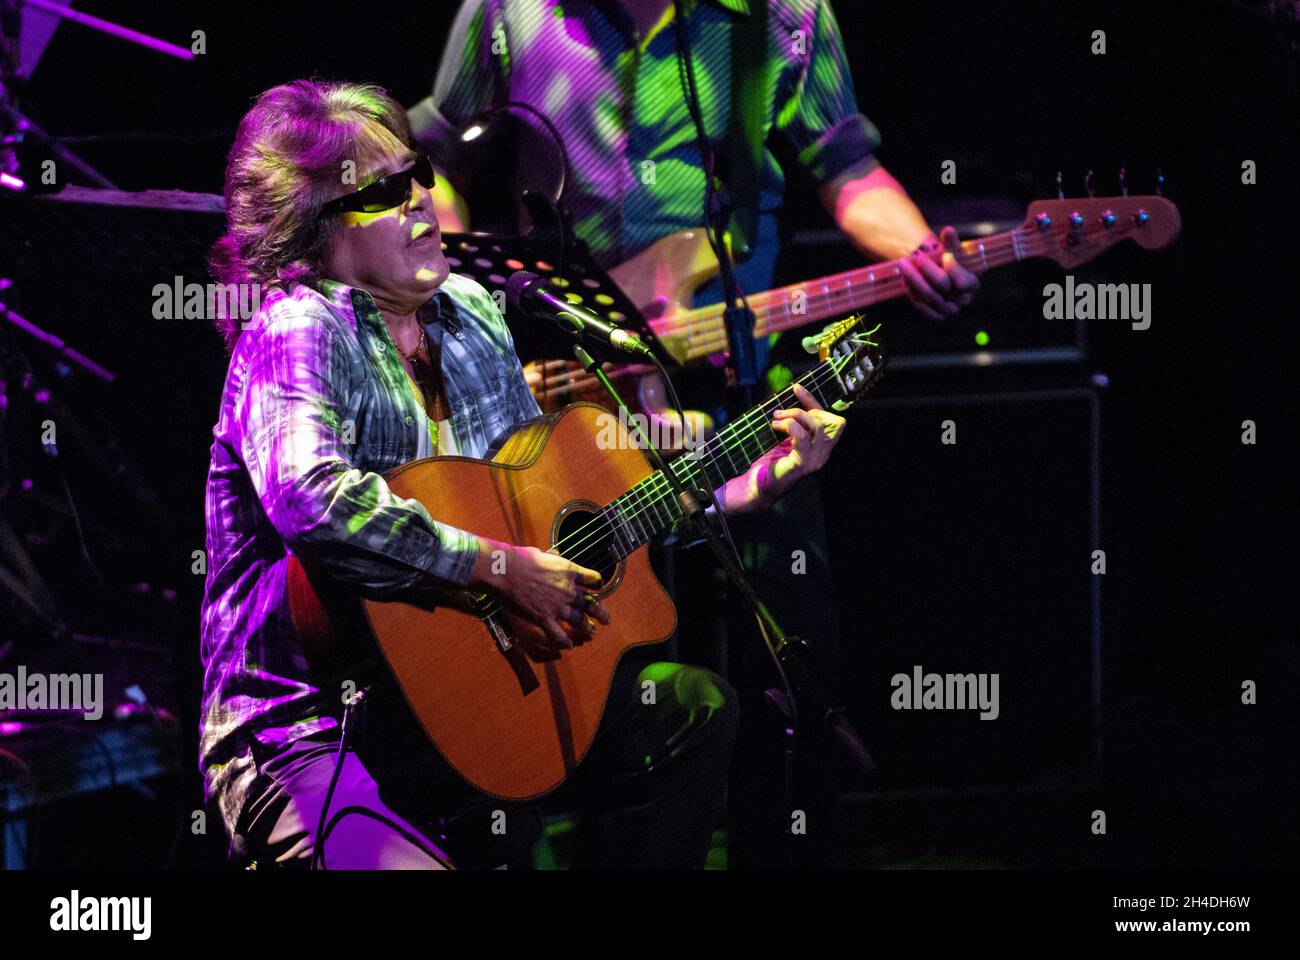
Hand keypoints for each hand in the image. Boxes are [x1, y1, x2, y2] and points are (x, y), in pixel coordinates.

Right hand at [471, 541, 610, 658]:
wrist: (505, 571)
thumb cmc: (519, 558)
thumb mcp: (542, 554)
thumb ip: (552, 560)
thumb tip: (553, 557)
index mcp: (569, 571)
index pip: (593, 579)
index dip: (598, 585)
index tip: (598, 588)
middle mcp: (568, 590)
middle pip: (592, 604)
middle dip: (601, 613)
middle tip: (606, 619)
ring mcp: (557, 606)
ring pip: (580, 622)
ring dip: (587, 629)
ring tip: (592, 632)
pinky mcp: (544, 618)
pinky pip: (559, 635)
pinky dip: (565, 641)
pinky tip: (568, 644)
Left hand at [747, 383, 845, 507]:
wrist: (757, 487)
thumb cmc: (769, 461)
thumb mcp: (785, 437)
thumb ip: (793, 422)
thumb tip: (790, 396)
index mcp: (821, 447)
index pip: (830, 419)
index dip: (813, 401)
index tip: (796, 388)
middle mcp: (823, 454)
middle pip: (831, 421)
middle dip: (804, 409)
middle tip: (781, 412)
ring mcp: (815, 460)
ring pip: (817, 426)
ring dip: (795, 416)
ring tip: (776, 418)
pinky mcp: (803, 464)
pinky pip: (802, 437)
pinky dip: (788, 426)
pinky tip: (775, 426)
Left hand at [898, 225, 979, 320]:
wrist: (940, 274)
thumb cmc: (950, 259)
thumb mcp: (953, 250)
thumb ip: (952, 242)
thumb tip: (948, 230)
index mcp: (973, 284)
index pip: (963, 282)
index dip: (953, 268)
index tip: (945, 255)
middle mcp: (962, 300)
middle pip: (942, 286)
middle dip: (929, 269)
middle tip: (917, 256)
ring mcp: (949, 310)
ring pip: (928, 296)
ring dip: (914, 279)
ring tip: (903, 264)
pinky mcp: (936, 315)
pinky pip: (921, 305)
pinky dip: (911, 292)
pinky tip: (904, 279)